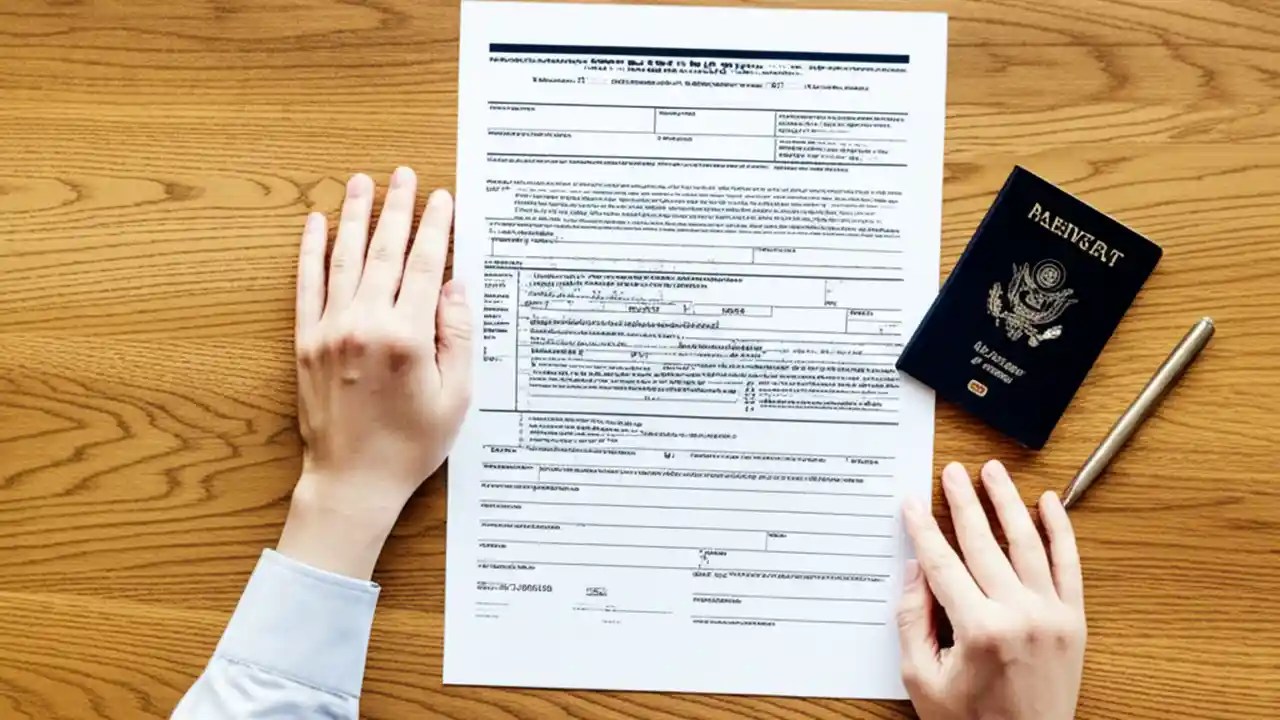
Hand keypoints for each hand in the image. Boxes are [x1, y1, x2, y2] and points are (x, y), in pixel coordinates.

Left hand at [277, 168, 472, 579]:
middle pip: (383, 251)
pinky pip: (307, 284)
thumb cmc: (411, 444)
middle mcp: (365, 325)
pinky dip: (310, 251)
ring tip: (362, 182)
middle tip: (403, 175)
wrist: (353, 480)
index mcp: (407, 337)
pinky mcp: (306, 341)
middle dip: (396, 208)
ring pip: (343, 258)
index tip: (442, 199)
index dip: (436, 228)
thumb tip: (456, 286)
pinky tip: (316, 223)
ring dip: (354, 215)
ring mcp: (330, 330)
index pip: (426, 266)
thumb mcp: (455, 396)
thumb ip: (457, 335)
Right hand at [898, 460, 1085, 719]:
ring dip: (1008, 502)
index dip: (924, 530)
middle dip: (963, 503)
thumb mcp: (922, 678)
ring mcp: (1051, 616)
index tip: (913, 504)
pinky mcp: (1073, 622)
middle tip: (952, 473)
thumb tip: (915, 570)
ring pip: (1026, 544)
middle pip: (983, 544)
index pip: (943, 564)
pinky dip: (1059, 531)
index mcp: (978, 630)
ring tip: (993, 473)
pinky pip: (1068, 566)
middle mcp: (1019, 615)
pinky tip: (1048, 503)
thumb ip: (912, 621)